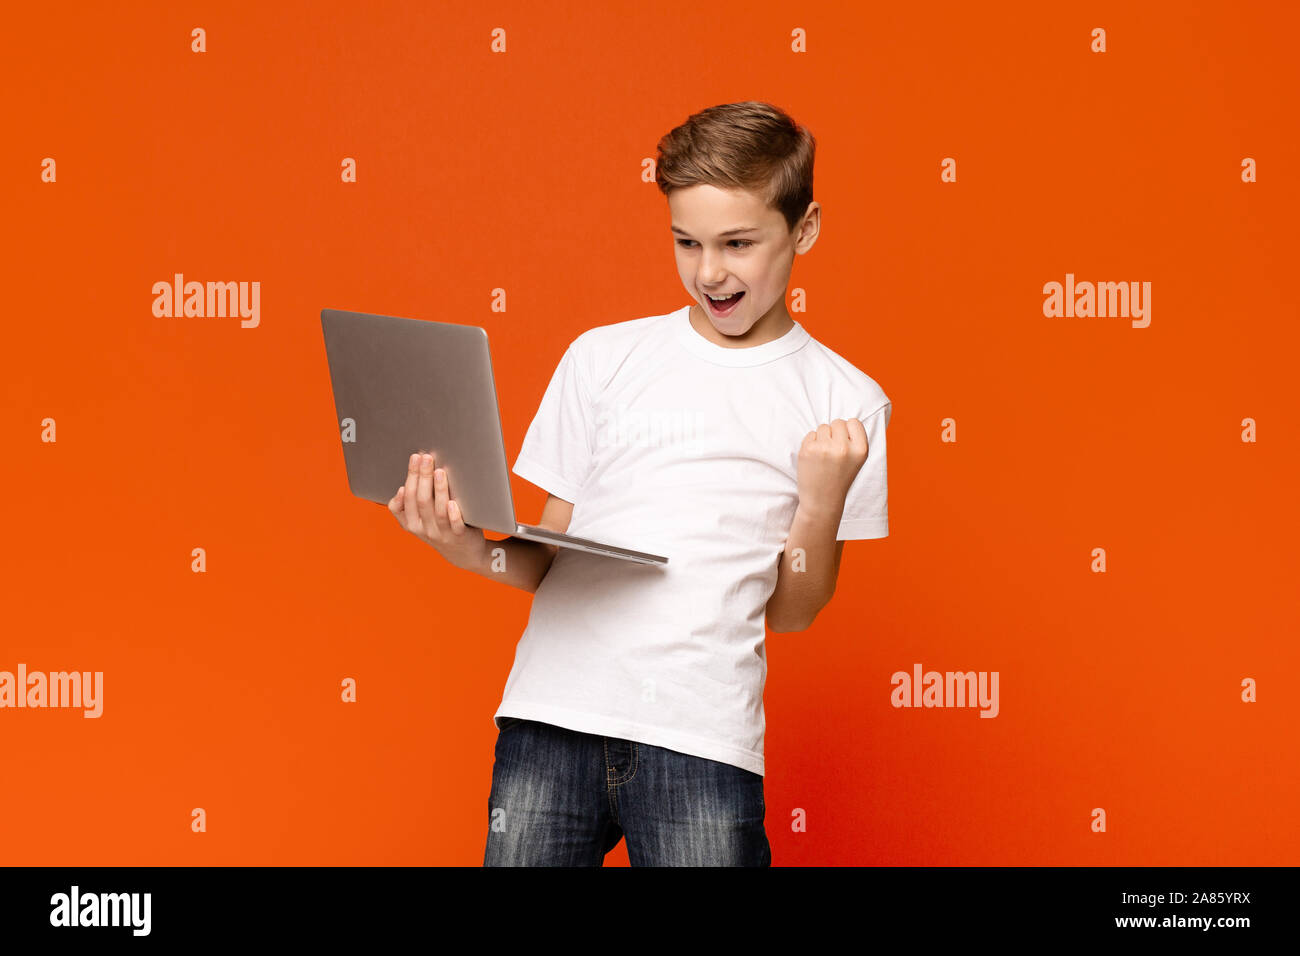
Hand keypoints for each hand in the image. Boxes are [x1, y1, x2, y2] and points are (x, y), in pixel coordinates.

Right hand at [388, 452, 487, 570]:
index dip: (407, 480)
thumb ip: (412, 502)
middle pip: (420, 501)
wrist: (464, 553)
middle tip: (425, 457)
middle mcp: (424, 529)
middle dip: (421, 476)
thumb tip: (413, 471)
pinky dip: (453, 514)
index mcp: (411, 523)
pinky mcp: (459, 537)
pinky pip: (455, 526)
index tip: (413, 460)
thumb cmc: (441, 527)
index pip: (401, 503)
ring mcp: (441, 534)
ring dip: (438, 489)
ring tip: (439, 471)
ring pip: (437, 510)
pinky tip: (453, 502)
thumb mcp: (420, 520)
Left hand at [795, 419, 868, 522]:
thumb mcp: (857, 460)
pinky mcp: (808, 450)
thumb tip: (845, 419)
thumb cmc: (840, 477)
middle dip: (834, 433)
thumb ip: (854, 439)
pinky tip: (814, 458)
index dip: (848, 431)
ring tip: (824, 456)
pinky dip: (811, 443)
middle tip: (833, 452)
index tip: (845, 443)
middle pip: (837, 422)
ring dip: (822, 438)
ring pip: (823, 427)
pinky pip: (810, 434)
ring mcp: (825, 448)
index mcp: (861, 450)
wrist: (822, 500)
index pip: (854, 422)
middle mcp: (844, 448)